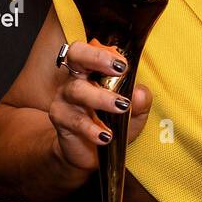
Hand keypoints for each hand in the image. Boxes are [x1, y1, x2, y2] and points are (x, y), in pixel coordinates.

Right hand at [48, 38, 152, 172]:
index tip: (124, 64)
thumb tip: (140, 93)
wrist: (88, 152)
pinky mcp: (60, 119)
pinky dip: (91, 129)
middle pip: (76, 55)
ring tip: (122, 108)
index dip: (106, 51)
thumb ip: (140, 103)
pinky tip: (106, 135)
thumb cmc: (110, 124)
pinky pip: (74, 120)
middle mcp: (76, 78)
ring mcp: (65, 98)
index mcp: (92, 70)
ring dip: (102, 98)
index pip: (93, 49)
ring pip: (77, 90)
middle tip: (119, 69)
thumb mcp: (133, 114)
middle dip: (97, 57)